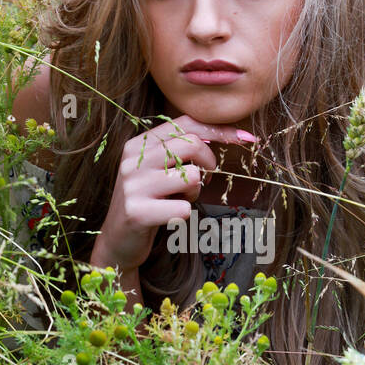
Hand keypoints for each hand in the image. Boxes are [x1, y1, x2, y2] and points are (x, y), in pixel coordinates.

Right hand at [90, 115, 257, 274]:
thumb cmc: (148, 202)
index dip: (219, 129)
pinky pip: (184, 208)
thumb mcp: (158, 170)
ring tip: (180, 199)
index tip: (246, 138)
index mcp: (138, 145)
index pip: (184, 123)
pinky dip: (185, 214)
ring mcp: (133, 186)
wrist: (117, 241)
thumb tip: (223, 133)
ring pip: (192, 176)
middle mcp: (133, 161)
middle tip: (208, 176)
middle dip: (209, 161)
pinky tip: (170, 217)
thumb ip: (180, 151)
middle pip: (191, 144)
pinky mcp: (137, 212)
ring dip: (195, 191)